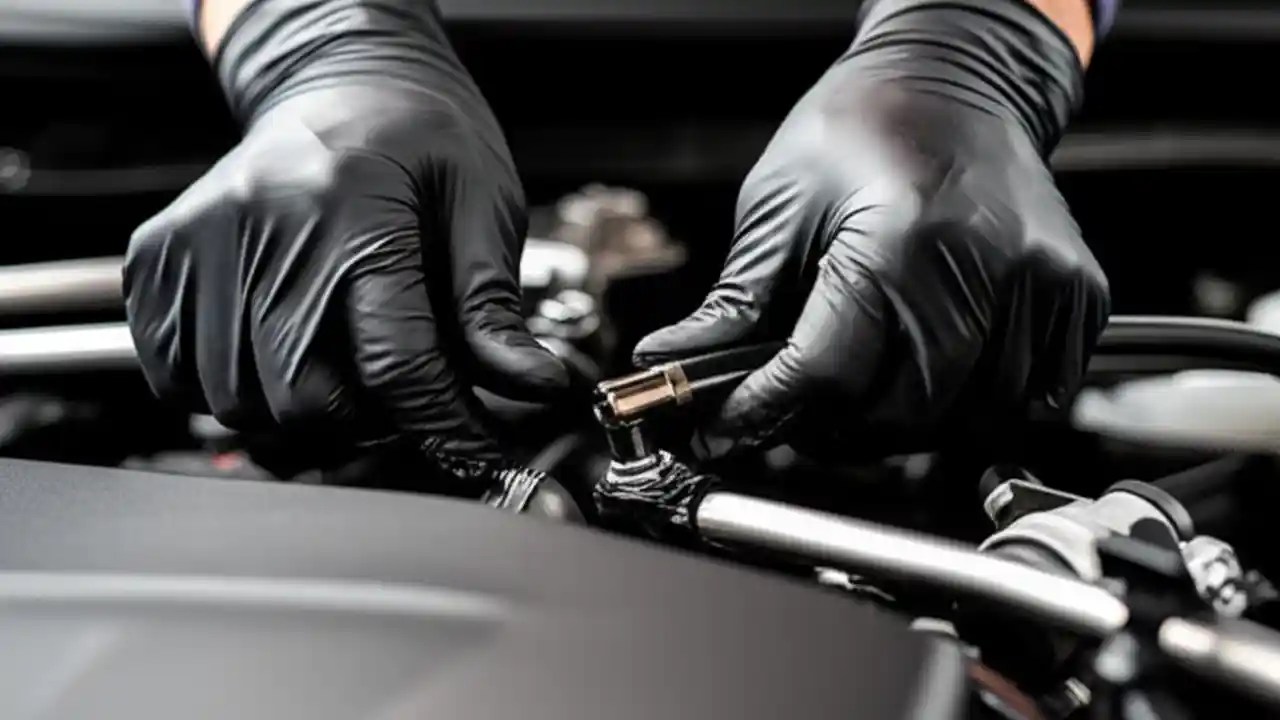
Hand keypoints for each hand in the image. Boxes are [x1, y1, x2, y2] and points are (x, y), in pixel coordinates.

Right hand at [125, 0, 566, 459]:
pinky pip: (178, 382)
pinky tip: (279, 352)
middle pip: (303, 399)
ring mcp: (195, 245)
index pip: (395, 361)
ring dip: (301, 412)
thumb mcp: (480, 204)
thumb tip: (532, 387)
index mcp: (350, 208)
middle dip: (365, 422)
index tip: (473, 450)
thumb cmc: (417, 137)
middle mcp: (259, 225)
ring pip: (239, 405)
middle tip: (400, 391)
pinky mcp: (155, 263)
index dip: (443, 424)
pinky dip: (234, 392)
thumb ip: (492, 306)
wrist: (340, 81)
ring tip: (342, 361)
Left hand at [634, 0, 1108, 457]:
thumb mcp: (781, 205)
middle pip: (901, 410)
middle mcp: (983, 262)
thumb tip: (683, 365)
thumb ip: (736, 303)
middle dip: (836, 428)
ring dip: (906, 422)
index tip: (732, 425)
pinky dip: (979, 405)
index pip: (827, 371)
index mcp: (902, 236)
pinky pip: (1033, 395)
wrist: (957, 81)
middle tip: (798, 408)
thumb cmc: (867, 125)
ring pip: (968, 419)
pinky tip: (938, 365)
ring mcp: (1042, 281)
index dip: (768, 410)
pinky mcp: (1078, 291)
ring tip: (867, 380)